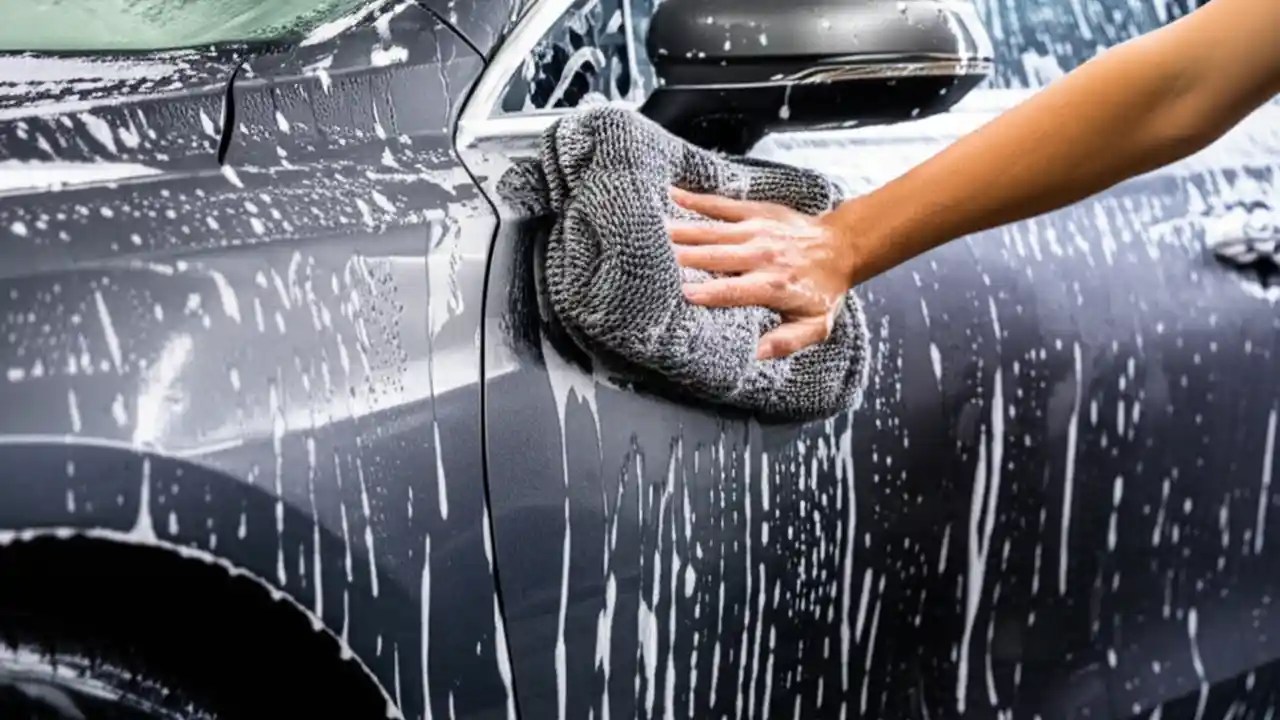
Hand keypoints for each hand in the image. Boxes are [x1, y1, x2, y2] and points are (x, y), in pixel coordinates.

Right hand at [667, 186, 857, 359]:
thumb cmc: (823, 291)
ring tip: (652, 229)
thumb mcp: (816, 325)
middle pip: (716, 256)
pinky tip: (671, 196)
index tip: (682, 292)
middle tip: (650, 256)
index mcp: (774, 286)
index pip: (735, 290)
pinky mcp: (755, 211)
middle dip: (684, 257)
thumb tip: (757, 353)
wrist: (842, 247)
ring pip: (712, 231)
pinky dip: (696, 200)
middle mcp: (763, 255)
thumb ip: (788, 341)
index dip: (709, 291)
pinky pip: (722, 205)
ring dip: (681, 230)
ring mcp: (758, 230)